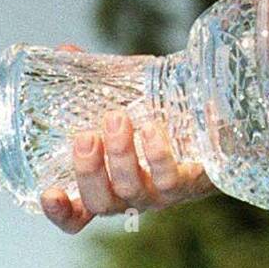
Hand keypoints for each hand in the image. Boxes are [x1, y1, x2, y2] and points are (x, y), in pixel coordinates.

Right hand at [40, 44, 215, 233]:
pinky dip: (157, 154)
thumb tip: (65, 52)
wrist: (220, 125)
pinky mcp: (189, 183)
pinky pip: (169, 178)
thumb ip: (95, 80)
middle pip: (101, 202)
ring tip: (117, 118)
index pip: (78, 215)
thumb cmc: (162, 117)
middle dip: (89, 171)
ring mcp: (160, 194)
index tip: (48, 193)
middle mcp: (132, 196)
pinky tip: (151, 128)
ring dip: (121, 155)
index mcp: (109, 184)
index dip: (61, 212)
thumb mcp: (126, 99)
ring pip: (132, 189)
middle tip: (86, 136)